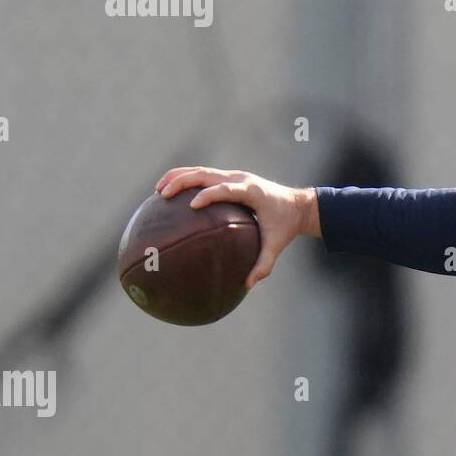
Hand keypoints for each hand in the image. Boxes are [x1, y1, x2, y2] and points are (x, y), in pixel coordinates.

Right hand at [154, 167, 320, 289]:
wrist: (297, 205)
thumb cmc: (286, 225)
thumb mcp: (277, 245)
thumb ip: (264, 264)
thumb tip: (247, 285)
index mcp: (252, 191)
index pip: (226, 189)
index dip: (208, 195)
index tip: (192, 206)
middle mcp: (241, 179)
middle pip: (206, 174)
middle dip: (182, 181)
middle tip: (162, 195)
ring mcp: (234, 175)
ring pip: (201, 171)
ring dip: (178, 177)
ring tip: (158, 191)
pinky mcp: (229, 178)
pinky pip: (203, 175)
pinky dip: (185, 179)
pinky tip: (169, 192)